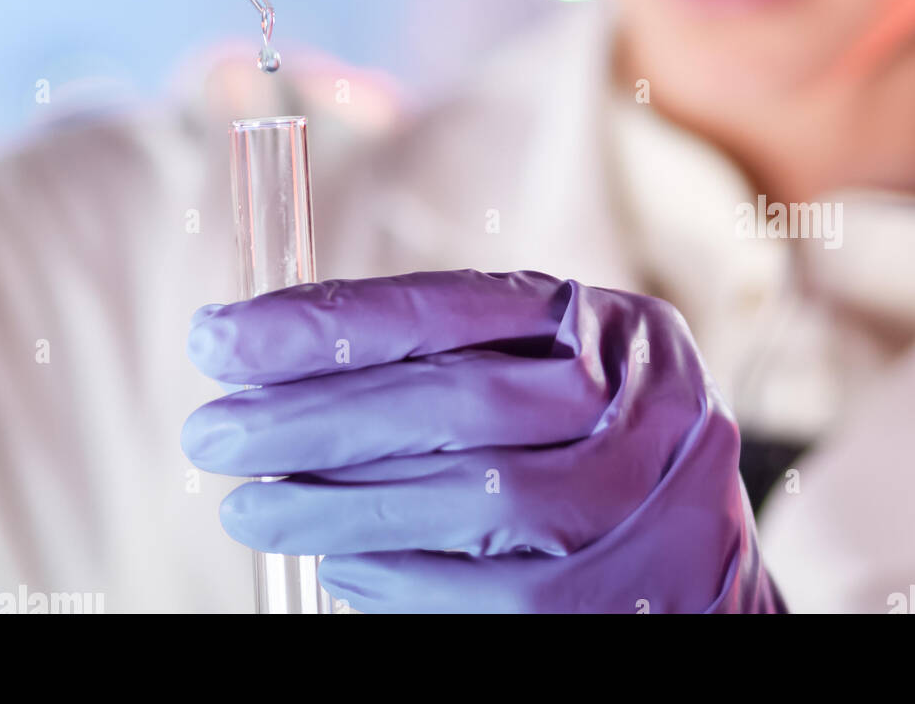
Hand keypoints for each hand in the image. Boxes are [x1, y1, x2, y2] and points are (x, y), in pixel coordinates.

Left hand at [182, 269, 784, 613]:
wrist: (703, 562)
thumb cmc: (598, 439)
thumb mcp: (555, 364)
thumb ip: (454, 349)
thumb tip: (277, 352)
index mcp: (612, 327)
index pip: (452, 309)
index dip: (328, 321)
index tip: (222, 333)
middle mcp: (633, 409)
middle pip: (451, 403)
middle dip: (313, 415)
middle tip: (210, 428)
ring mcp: (622, 511)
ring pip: (456, 502)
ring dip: (329, 506)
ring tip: (243, 503)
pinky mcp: (595, 605)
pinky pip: (470, 594)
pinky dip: (386, 577)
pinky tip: (332, 563)